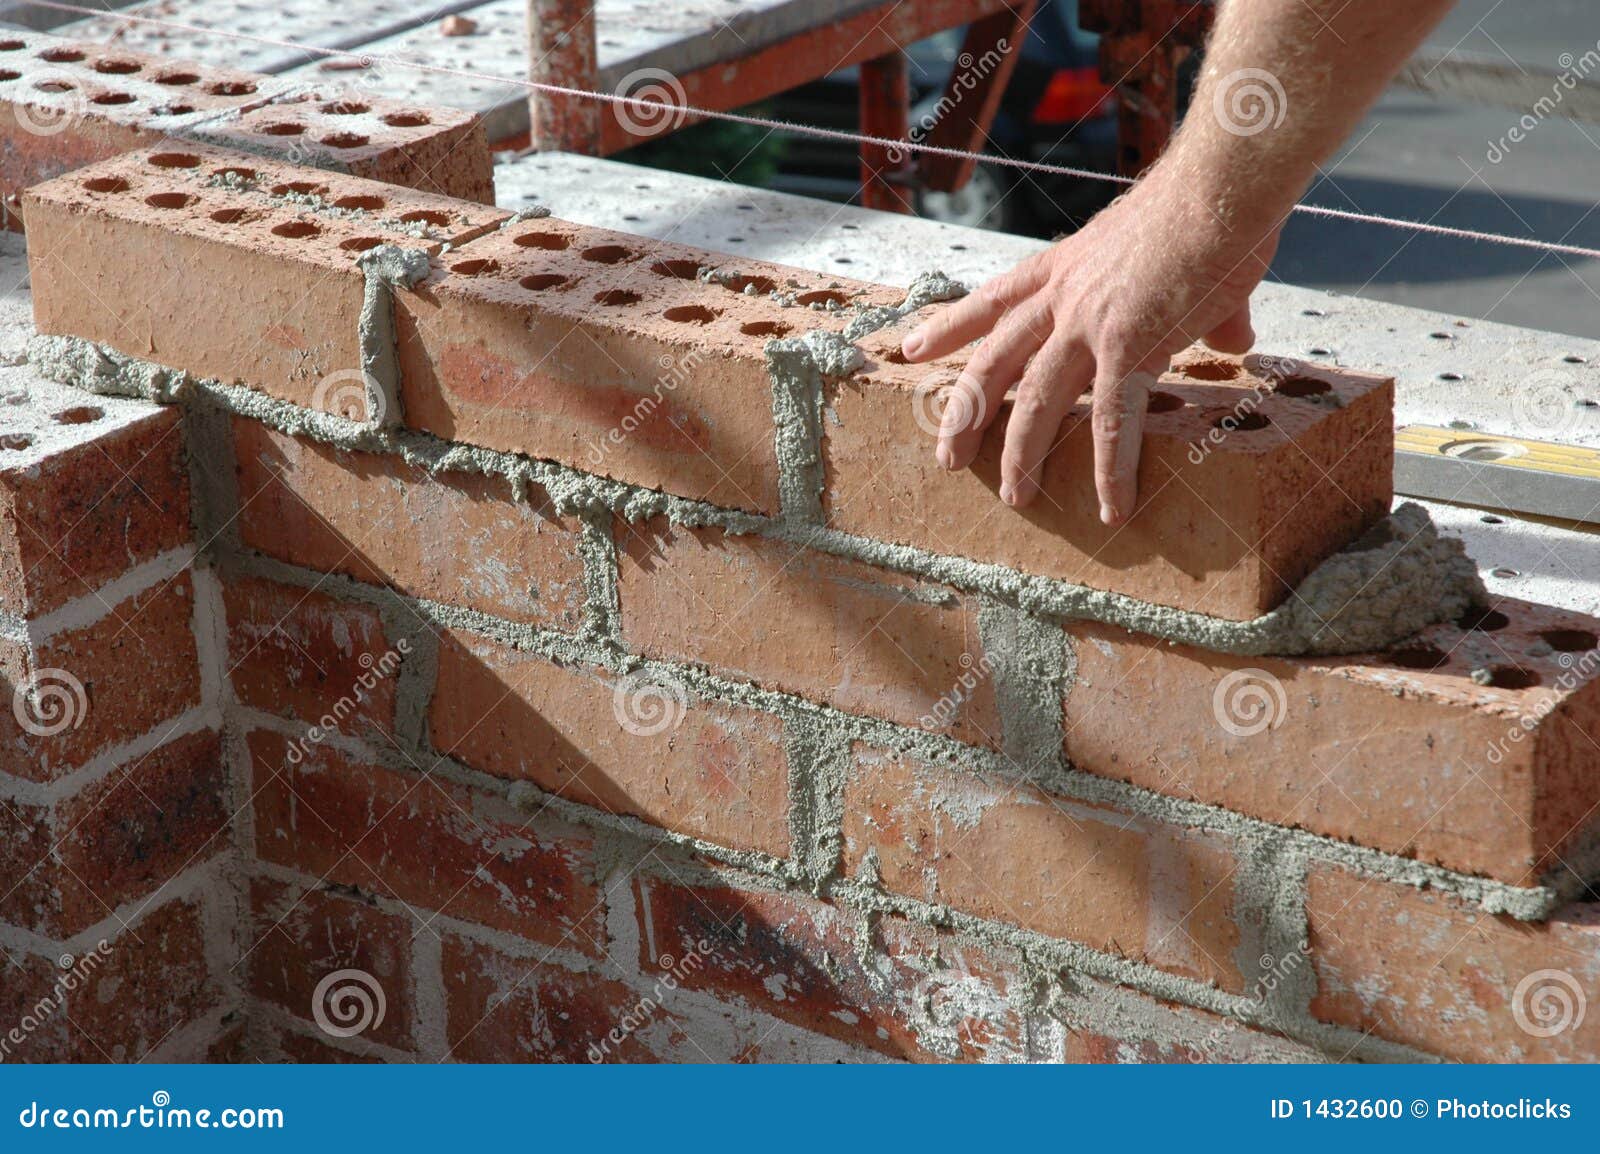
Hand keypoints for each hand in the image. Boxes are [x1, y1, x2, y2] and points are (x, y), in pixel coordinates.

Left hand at [899, 168, 1278, 525]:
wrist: (1222, 184)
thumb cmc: (1213, 206)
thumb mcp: (1184, 255)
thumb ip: (1200, 309)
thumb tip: (1234, 336)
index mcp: (1066, 265)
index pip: (993, 300)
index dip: (950, 326)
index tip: (913, 348)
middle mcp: (1064, 295)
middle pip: (996, 361)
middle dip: (966, 412)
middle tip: (945, 455)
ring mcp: (1089, 323)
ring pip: (1037, 401)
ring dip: (1021, 454)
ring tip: (1013, 497)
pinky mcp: (1129, 346)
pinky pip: (1112, 421)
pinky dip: (1112, 468)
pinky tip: (1113, 505)